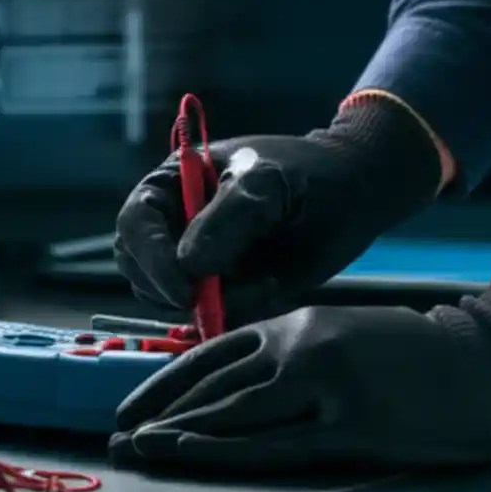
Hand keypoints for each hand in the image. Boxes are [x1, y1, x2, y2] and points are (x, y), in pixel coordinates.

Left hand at [109, 248, 490, 472]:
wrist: (487, 364)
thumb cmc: (413, 354)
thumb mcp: (342, 336)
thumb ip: (288, 353)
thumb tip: (232, 383)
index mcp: (298, 323)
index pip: (212, 351)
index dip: (166, 379)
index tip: (131, 402)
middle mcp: (301, 346)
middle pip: (213, 381)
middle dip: (159, 408)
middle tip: (117, 430)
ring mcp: (326, 385)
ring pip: (233, 410)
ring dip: (178, 429)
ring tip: (138, 446)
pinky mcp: (351, 424)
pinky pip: (273, 442)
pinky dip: (222, 448)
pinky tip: (185, 451)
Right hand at [114, 95, 442, 328]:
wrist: (355, 195)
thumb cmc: (308, 174)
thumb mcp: (269, 184)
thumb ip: (229, 219)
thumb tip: (188, 265)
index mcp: (172, 185)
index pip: (135, 223)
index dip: (150, 257)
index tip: (185, 287)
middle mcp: (172, 225)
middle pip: (139, 269)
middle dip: (174, 289)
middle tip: (218, 298)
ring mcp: (194, 261)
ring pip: (171, 300)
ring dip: (212, 303)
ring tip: (264, 281)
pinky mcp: (220, 291)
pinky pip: (208, 317)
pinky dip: (234, 314)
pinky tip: (271, 287)